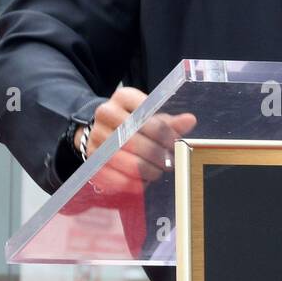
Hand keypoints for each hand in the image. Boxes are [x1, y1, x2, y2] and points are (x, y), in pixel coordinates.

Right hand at [76, 86, 195, 194]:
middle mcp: (105, 113)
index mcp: (123, 97)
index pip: (148, 117)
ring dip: (148, 171)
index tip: (175, 144)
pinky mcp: (91, 159)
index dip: (166, 134)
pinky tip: (143, 182)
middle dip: (158, 155)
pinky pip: (115, 177)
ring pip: (127, 161)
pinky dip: (133, 183)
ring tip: (157, 172)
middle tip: (170, 163)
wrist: (104, 133)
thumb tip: (190, 120)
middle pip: (137, 139)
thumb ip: (171, 122)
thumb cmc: (135, 125)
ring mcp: (95, 136)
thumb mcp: (152, 118)